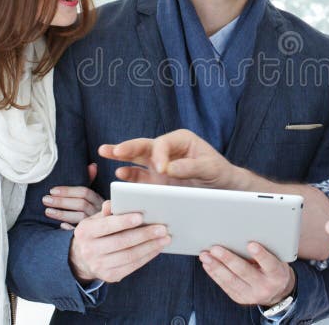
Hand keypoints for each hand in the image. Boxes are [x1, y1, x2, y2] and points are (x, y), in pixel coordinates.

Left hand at [44, 163, 104, 229]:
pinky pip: (80, 232)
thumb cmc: (95, 212)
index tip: (52, 190)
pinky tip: (60, 226)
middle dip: (62, 201)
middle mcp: (100, 212)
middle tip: (45, 199)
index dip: (68, 191)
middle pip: (81, 204)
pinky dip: (70, 228)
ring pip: (80, 218)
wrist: (108, 233)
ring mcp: (97, 225)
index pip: (85, 192)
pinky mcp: (92, 236)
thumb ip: (91, 181)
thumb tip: (92, 165)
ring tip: (47, 211)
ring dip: (62, 214)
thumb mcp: (93, 197)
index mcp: (100, 200)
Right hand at [69, 200, 170, 282]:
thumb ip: (107, 211)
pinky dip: (147, 256)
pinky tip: (157, 248)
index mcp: (85, 232)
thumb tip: (115, 202)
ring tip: (165, 238)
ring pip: (129, 255)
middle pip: (121, 242)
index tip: (141, 216)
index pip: (106, 226)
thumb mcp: (95, 220)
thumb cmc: (95, 233)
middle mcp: (89, 250)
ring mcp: (99, 266)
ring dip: (150, 246)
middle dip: (144, 234)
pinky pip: (132, 266)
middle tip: (163, 228)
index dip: (123, 222)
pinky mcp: (110, 276)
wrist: (82, 259)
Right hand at [98, 129, 238, 188]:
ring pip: (137, 158)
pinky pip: (140, 176)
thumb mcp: (210, 168)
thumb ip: (190, 167)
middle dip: (128, 147)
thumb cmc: (219, 173)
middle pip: (144, 146)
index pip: (162, 143)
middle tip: (113, 150)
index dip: (158, 155)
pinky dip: (129, 175)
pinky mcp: (157, 179)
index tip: (162, 169)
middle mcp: (167, 150)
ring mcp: (159, 164)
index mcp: (180, 140)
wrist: (224, 188)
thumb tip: (167, 168)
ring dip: (121, 155)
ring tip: (104, 151)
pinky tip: (119, 174)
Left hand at [198, 243, 295, 306]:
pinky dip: (214, 273)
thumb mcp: (277, 259)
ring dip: (216, 267)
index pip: (270, 264)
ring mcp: (251, 295)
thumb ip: (265, 250)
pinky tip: (207, 264)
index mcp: (277, 275)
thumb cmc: (275, 268)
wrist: (278, 292)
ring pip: (231, 280)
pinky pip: (225, 285)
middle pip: (245, 272)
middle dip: (228, 259)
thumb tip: (242, 236)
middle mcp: (265, 287)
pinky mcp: (240, 298)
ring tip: (205, 255)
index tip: (251, 244)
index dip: (261, 255)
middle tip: (215, 248)